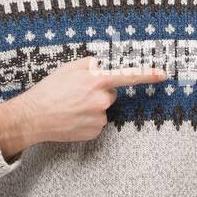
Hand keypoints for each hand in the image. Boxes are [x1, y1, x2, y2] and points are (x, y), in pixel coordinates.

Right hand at [0, 55, 167, 160]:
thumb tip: (102, 67)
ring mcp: (99, 118)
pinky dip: (86, 120)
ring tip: (70, 107)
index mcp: (96, 81)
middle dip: (98, 93)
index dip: (147, 74)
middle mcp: (101, 100)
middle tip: (76, 95)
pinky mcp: (94, 132)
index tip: (163, 74)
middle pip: (110, 94)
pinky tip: (72, 118)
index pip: (128, 76)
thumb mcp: (68, 68)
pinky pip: (96, 123)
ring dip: (91, 107)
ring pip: (102, 109)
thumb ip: (90, 64)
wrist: (33, 117)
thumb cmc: (49, 91)